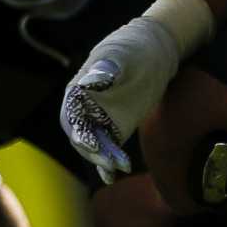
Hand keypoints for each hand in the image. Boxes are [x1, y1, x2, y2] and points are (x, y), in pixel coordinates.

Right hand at [60, 14, 184, 182]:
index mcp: (79, 89)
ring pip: (95, 145)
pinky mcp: (115, 128)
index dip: (79, 132)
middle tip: (113, 161)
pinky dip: (108, 164)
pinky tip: (112, 177)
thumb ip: (106, 67)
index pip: (72, 117)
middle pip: (82, 135)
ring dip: (104, 158)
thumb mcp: (122, 55)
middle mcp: (84, 107)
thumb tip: (90, 80)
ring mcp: (99, 118)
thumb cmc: (135, 48)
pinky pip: (108, 149)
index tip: (92, 145)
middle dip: (94, 150)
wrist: (155, 50)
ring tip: (122, 166)